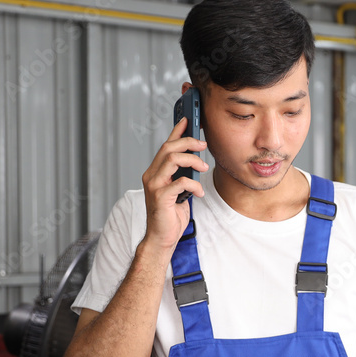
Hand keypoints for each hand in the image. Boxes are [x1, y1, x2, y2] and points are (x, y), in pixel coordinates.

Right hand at [140, 117, 207, 253]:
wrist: (162, 237)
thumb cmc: (171, 214)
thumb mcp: (179, 190)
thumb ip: (183, 175)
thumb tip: (197, 161)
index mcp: (155, 172)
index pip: (166, 146)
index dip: (176, 131)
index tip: (187, 119)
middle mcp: (151, 175)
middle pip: (168, 148)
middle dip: (188, 142)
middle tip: (203, 145)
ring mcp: (154, 185)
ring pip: (173, 160)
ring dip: (193, 161)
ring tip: (204, 168)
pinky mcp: (160, 197)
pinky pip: (180, 182)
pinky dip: (194, 185)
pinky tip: (199, 193)